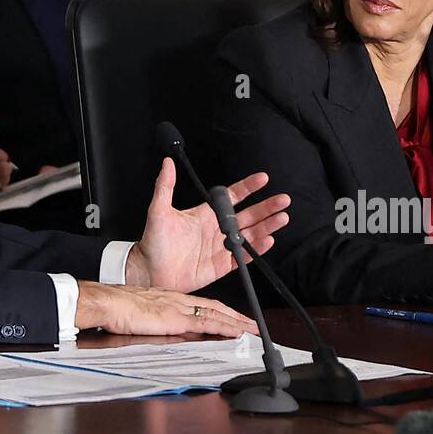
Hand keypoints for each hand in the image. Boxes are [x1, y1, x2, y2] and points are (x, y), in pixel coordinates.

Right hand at [76, 282, 255, 337]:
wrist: (109, 303)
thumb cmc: (120, 309)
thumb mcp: (145, 314)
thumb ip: (160, 321)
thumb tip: (171, 333)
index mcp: (172, 299)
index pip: (205, 305)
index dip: (223, 312)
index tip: (236, 319)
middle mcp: (180, 300)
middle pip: (216, 307)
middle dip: (237, 316)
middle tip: (254, 325)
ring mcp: (180, 308)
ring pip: (216, 313)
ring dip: (237, 322)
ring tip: (253, 330)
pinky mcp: (177, 318)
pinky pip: (207, 322)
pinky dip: (224, 326)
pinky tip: (235, 332)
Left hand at [126, 158, 290, 292]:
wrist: (149, 270)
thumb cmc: (153, 241)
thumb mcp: (158, 209)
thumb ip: (165, 186)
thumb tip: (167, 162)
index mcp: (205, 214)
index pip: (233, 196)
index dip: (248, 187)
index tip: (263, 178)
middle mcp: (216, 229)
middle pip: (248, 215)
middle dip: (266, 207)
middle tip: (283, 200)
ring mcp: (220, 247)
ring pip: (250, 234)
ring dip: (267, 226)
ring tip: (282, 218)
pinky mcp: (221, 265)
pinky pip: (243, 257)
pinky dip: (256, 250)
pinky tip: (267, 241)